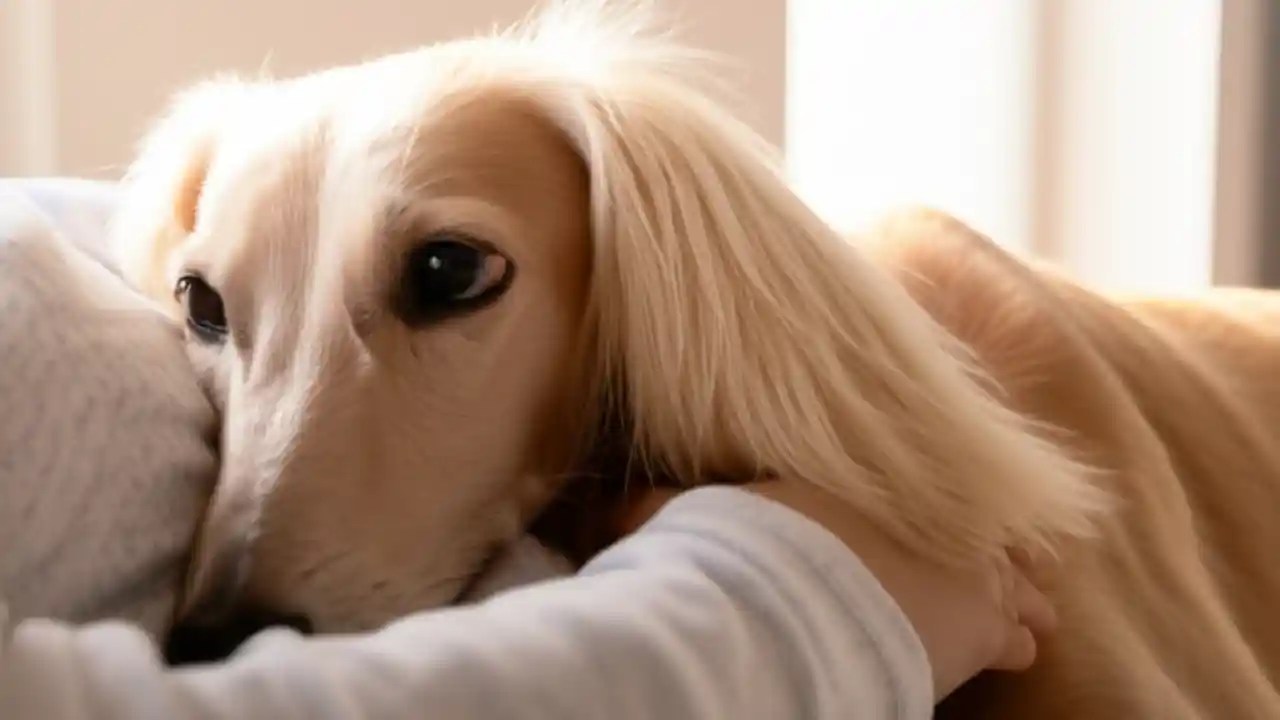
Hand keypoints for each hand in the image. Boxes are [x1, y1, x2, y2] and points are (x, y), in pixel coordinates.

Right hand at [614, 478, 1056, 701]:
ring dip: (1014, 585)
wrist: (794, 606)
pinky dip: (1022, 637)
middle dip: (978, 535)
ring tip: (1028, 596)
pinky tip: (1032, 648)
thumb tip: (593, 503)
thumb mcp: (686, 518)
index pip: (897, 470)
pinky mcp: (978, 622)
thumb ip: (648, 506)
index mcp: (854, 476)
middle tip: (998, 542)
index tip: (923, 494)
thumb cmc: (746, 554)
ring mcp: (954, 560)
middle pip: (959, 516)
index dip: (913, 485)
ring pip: (1002, 569)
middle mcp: (912, 507)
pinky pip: (1016, 630)